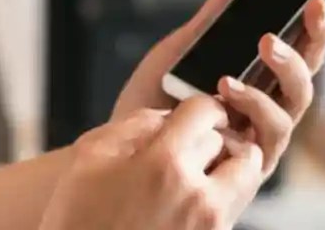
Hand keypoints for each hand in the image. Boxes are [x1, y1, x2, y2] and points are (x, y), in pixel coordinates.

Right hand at [40, 98, 264, 229]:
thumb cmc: (78, 218)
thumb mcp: (90, 156)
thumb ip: (134, 125)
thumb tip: (168, 118)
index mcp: (163, 162)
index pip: (206, 111)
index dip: (202, 106)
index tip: (197, 113)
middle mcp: (195, 193)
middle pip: (232, 142)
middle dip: (215, 137)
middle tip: (196, 142)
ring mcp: (209, 224)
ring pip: (247, 176)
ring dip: (231, 165)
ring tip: (205, 169)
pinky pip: (234, 209)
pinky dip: (223, 196)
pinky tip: (192, 199)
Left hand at [112, 0, 324, 178]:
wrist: (118, 148)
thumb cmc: (150, 102)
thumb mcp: (179, 52)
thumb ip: (211, 22)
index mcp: (258, 81)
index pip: (300, 54)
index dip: (315, 29)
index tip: (316, 3)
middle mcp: (266, 110)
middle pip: (304, 81)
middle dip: (302, 53)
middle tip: (269, 38)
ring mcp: (259, 139)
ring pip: (292, 109)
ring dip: (273, 83)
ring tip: (241, 65)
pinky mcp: (249, 168)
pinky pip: (267, 138)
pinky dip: (252, 110)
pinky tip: (225, 92)